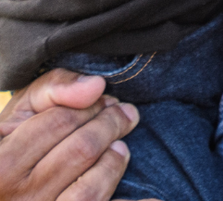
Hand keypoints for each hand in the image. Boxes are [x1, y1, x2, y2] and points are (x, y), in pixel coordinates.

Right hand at [0, 68, 139, 200]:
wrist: (5, 189)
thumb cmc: (15, 142)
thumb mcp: (22, 110)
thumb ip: (54, 87)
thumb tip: (96, 86)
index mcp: (0, 165)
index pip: (60, 122)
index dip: (90, 105)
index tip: (103, 99)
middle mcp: (17, 199)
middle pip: (81, 150)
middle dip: (111, 124)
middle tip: (124, 113)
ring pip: (90, 189)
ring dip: (115, 160)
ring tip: (120, 146)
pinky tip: (153, 198)